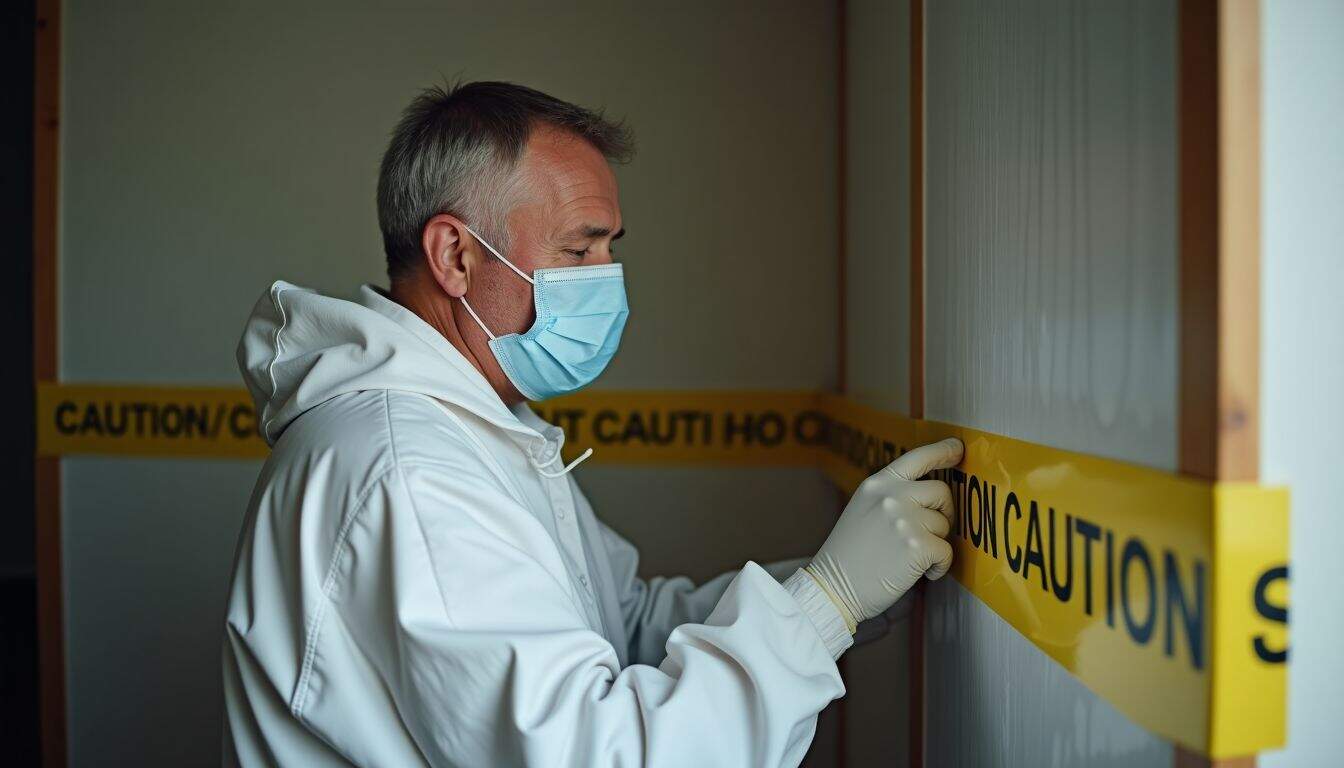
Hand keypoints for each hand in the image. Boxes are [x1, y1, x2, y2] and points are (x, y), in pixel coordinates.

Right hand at [803, 438, 962, 632]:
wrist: (834, 587)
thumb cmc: (849, 555)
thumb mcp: (863, 510)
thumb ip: (891, 497)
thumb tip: (930, 495)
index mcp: (877, 484)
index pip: (916, 458)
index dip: (942, 451)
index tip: (958, 448)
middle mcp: (892, 496)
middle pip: (941, 491)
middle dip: (944, 512)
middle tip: (931, 532)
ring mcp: (905, 519)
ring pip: (944, 525)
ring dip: (935, 543)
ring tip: (909, 558)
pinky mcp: (918, 545)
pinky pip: (946, 552)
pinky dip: (938, 566)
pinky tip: (919, 573)